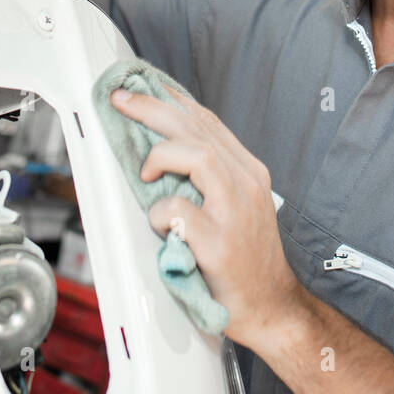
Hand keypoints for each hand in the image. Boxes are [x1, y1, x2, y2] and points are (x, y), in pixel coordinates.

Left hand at [109, 84, 304, 348]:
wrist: (272, 306)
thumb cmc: (245, 258)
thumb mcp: (236, 205)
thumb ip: (209, 177)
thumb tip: (164, 148)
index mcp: (248, 171)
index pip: (207, 121)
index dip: (172, 100)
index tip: (143, 87)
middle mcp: (245, 184)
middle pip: (197, 129)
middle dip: (153, 108)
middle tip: (121, 100)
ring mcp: (236, 212)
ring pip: (198, 156)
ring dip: (162, 155)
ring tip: (146, 170)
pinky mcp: (221, 242)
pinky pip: (182, 210)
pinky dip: (162, 212)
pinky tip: (162, 224)